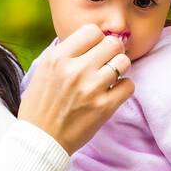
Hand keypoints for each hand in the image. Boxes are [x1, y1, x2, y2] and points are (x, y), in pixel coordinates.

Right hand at [18, 24, 134, 155]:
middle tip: (106, 63)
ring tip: (110, 78)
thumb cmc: (41, 105)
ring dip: (119, 69)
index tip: (94, 51)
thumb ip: (64, 53)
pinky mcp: (104, 107)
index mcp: (58, 58)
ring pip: (124, 62)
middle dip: (112, 52)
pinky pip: (129, 85)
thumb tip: (90, 37)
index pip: (92, 31)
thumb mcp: (43, 71)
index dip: (96, 40)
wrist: (41, 140)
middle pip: (112, 43)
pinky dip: (123, 88)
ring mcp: (91, 89)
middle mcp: (75, 70)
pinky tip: (112, 92)